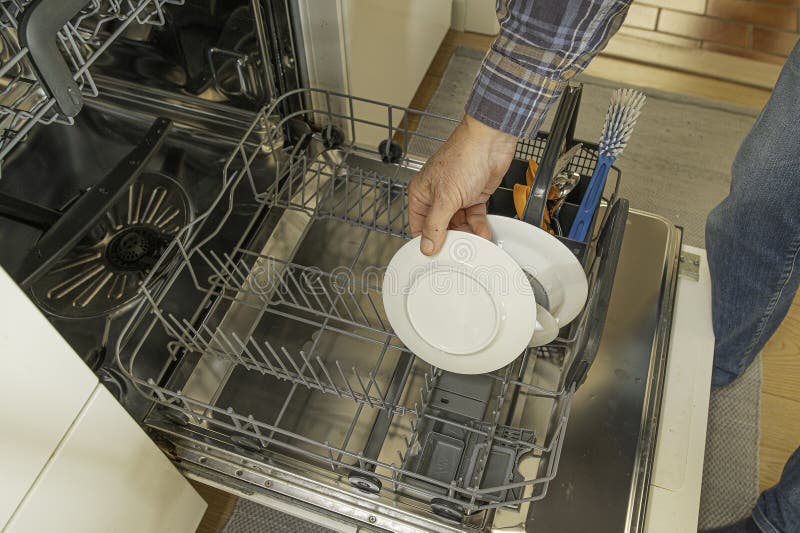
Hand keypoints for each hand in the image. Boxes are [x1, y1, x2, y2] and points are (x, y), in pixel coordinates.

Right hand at [408, 115, 516, 254]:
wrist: (491, 142)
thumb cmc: (463, 156)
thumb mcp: (445, 197)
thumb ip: (435, 225)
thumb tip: (427, 246)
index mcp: (421, 194)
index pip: (419, 226)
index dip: (426, 242)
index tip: (436, 256)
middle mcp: (437, 196)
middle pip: (440, 228)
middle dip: (451, 239)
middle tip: (459, 251)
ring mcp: (456, 196)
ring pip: (459, 224)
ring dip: (468, 234)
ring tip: (474, 242)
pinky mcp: (473, 195)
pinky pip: (473, 217)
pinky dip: (478, 226)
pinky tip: (482, 233)